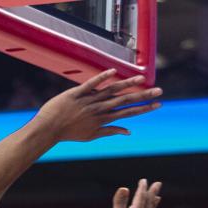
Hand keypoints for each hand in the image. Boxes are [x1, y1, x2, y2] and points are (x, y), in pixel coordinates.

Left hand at [32, 69, 162, 142]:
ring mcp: (89, 101)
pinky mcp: (77, 93)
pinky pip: (91, 84)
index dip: (144, 109)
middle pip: (125, 100)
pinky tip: (114, 71)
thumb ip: (111, 132)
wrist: (48, 129)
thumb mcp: (92, 136)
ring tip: (142, 78)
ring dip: (128, 84)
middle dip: (143, 96)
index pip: (129, 113)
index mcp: (104, 119)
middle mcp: (99, 109)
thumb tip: (129, 132)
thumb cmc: (69, 133)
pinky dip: (102, 78)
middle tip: (159, 91)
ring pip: (111, 90)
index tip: (158, 104)